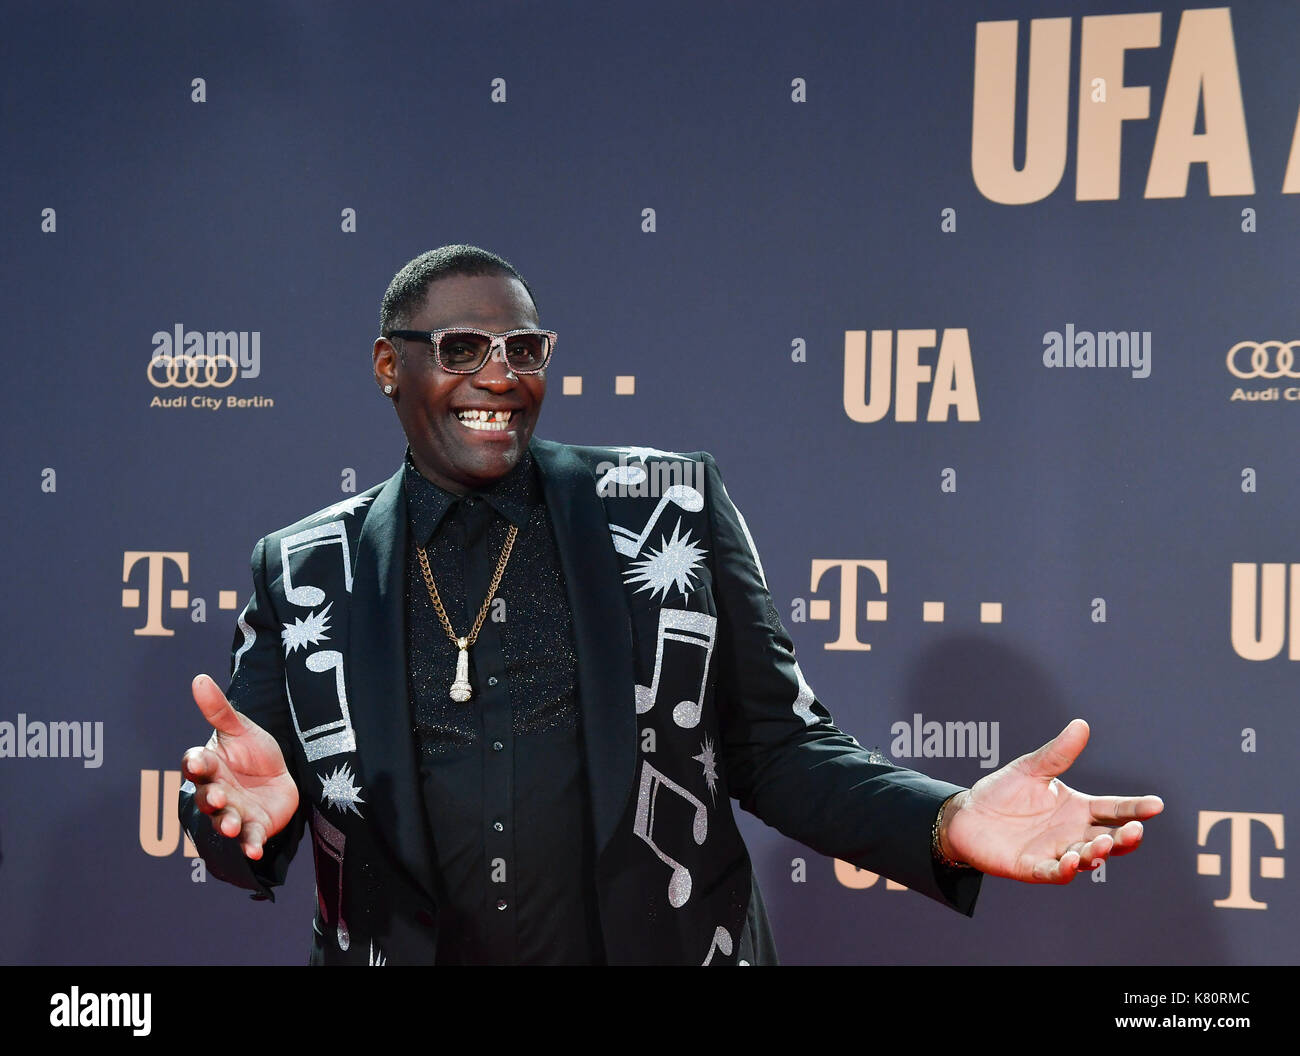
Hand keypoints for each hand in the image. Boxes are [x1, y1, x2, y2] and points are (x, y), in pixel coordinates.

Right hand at [181, 673, 298, 859]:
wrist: (281, 777)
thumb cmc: (254, 753)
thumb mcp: (241, 728)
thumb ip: (220, 710)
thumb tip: (199, 679)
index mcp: (211, 767)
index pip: (198, 765)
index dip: (196, 763)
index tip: (196, 760)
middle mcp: (217, 792)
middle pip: (208, 797)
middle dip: (212, 799)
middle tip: (219, 797)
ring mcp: (234, 813)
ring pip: (224, 821)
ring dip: (227, 824)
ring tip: (232, 825)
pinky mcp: (254, 828)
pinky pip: (249, 839)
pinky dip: (249, 845)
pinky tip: (253, 851)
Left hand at [940, 719, 1162, 882]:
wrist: (968, 815)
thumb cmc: (1004, 792)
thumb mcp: (1032, 768)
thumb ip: (1057, 753)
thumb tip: (1081, 725)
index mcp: (1079, 809)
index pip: (1114, 809)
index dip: (1135, 808)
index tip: (1156, 805)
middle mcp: (1073, 833)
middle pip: (1110, 839)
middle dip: (1125, 837)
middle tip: (1136, 830)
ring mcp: (1056, 853)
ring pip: (1087, 857)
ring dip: (1097, 853)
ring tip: (1102, 842)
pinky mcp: (1032, 868)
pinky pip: (1054, 873)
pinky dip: (1065, 870)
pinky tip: (1072, 861)